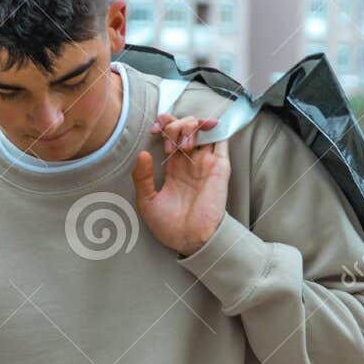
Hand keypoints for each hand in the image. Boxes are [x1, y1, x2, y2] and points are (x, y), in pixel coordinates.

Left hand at [132, 112, 231, 257]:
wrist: (190, 239)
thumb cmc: (168, 225)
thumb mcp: (146, 202)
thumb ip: (142, 178)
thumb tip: (142, 153)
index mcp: (173, 166)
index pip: (170, 133)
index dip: (163, 124)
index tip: (154, 131)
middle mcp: (189, 160)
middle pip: (185, 125)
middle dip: (174, 126)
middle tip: (168, 146)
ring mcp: (205, 161)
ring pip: (202, 127)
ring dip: (190, 125)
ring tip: (182, 145)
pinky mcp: (219, 166)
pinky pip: (222, 140)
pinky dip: (213, 129)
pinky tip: (202, 130)